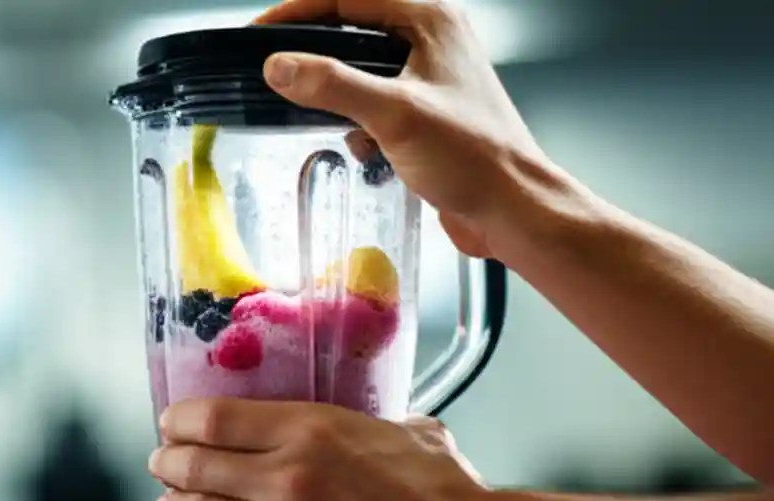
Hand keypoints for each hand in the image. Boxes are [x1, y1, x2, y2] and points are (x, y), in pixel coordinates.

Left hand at [148, 397, 498, 500]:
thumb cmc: (447, 497)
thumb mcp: (406, 431)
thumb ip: (368, 422)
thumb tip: (368, 421)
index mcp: (309, 430)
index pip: (212, 418)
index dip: (180, 420)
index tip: (173, 422)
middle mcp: (284, 477)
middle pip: (192, 464)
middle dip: (168, 462)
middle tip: (163, 461)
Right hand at [255, 0, 572, 257]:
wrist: (512, 208)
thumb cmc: (476, 157)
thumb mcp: (394, 115)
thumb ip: (332, 85)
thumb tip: (280, 65)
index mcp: (432, 20)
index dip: (298, 12)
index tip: (261, 33)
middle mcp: (433, 39)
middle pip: (353, 28)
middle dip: (316, 55)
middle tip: (276, 70)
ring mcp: (431, 76)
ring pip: (363, 69)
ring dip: (340, 94)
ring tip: (319, 113)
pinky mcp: (427, 112)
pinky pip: (376, 103)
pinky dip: (360, 123)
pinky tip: (365, 148)